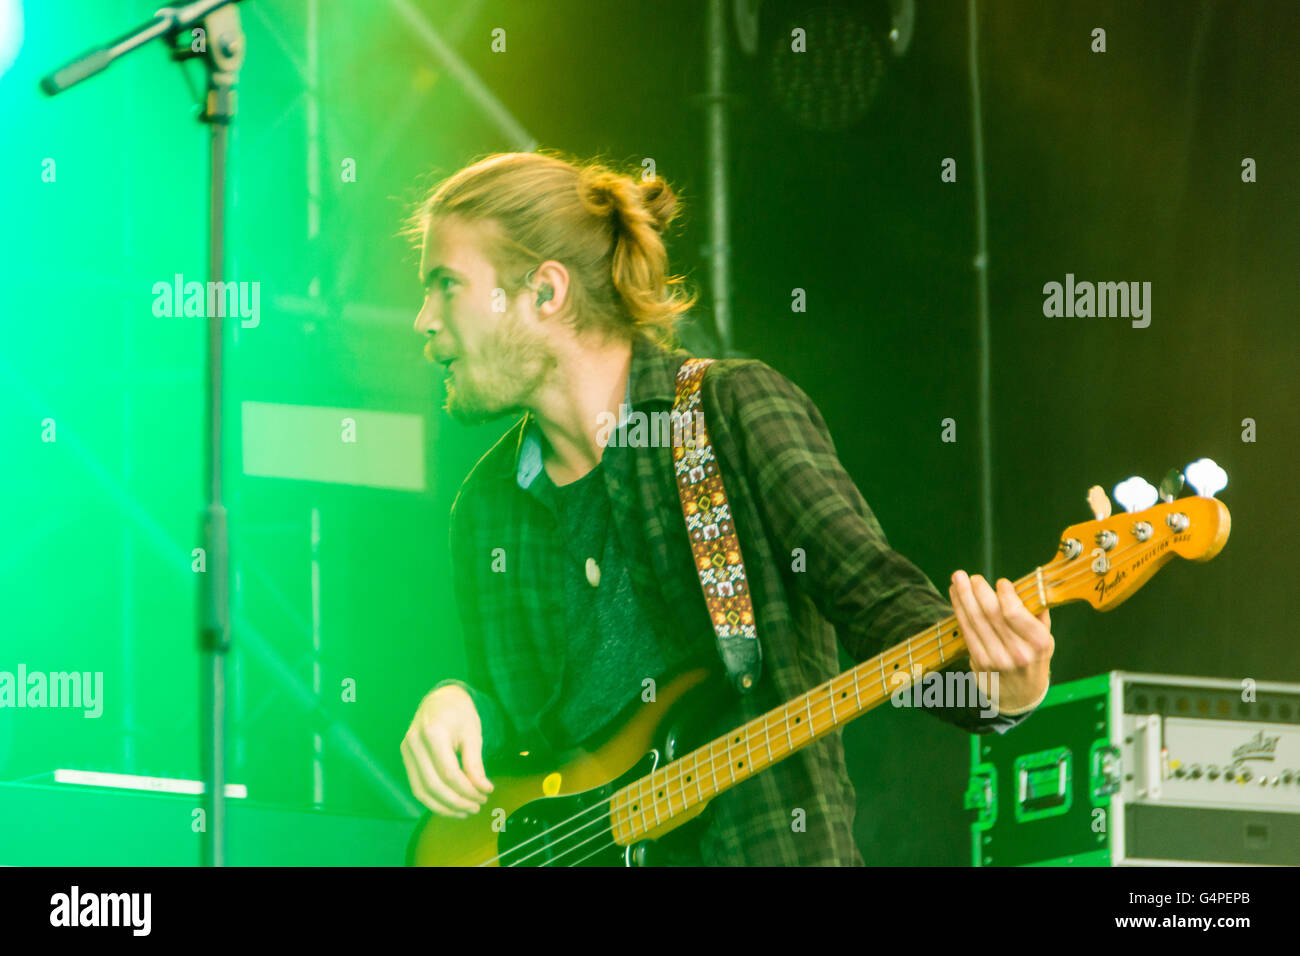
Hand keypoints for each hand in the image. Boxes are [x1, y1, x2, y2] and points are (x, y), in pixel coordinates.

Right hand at [401, 684, 493, 816]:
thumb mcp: (473, 733)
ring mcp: (406, 750)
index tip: (486, 795)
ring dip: (444, 807)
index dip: (468, 789)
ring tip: (465, 811)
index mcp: (433, 732)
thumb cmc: (459, 714)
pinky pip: (416, 786)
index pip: (449, 773)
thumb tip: (483, 790)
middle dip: (457, 801)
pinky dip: (433, 800)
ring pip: (421, 791)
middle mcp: (414, 742)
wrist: (440, 699)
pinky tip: (450, 805)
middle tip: (477, 807)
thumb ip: (475, 763)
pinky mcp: (405, 757)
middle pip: (434, 785)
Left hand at [948, 570, 1053, 713]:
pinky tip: (956, 597)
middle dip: (978, 591)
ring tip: (957, 579)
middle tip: (971, 576)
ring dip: (963, 597)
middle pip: (991, 614)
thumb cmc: (1033, 657)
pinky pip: (967, 631)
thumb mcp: (1045, 638)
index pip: (1015, 613)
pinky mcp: (979, 662)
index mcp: (1038, 642)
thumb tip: (1024, 585)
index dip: (1005, 594)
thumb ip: (1036, 613)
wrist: (1022, 694)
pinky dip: (959, 611)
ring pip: (975, 621)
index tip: (1001, 582)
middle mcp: (1018, 652)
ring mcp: (997, 659)